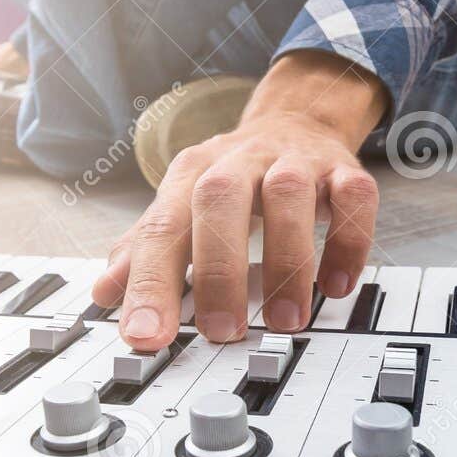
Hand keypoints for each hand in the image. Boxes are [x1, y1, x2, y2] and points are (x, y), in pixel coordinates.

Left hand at [91, 53, 386, 350]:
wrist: (296, 121)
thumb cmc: (233, 177)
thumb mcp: (182, 206)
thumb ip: (145, 251)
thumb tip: (104, 294)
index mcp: (190, 177)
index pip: (161, 229)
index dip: (149, 284)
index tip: (144, 336)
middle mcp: (238, 162)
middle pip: (219, 199)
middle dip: (219, 269)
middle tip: (222, 330)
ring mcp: (294, 162)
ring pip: (289, 195)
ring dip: (288, 263)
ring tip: (285, 319)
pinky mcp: (342, 170)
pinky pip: (352, 198)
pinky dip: (347, 244)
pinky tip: (335, 285)